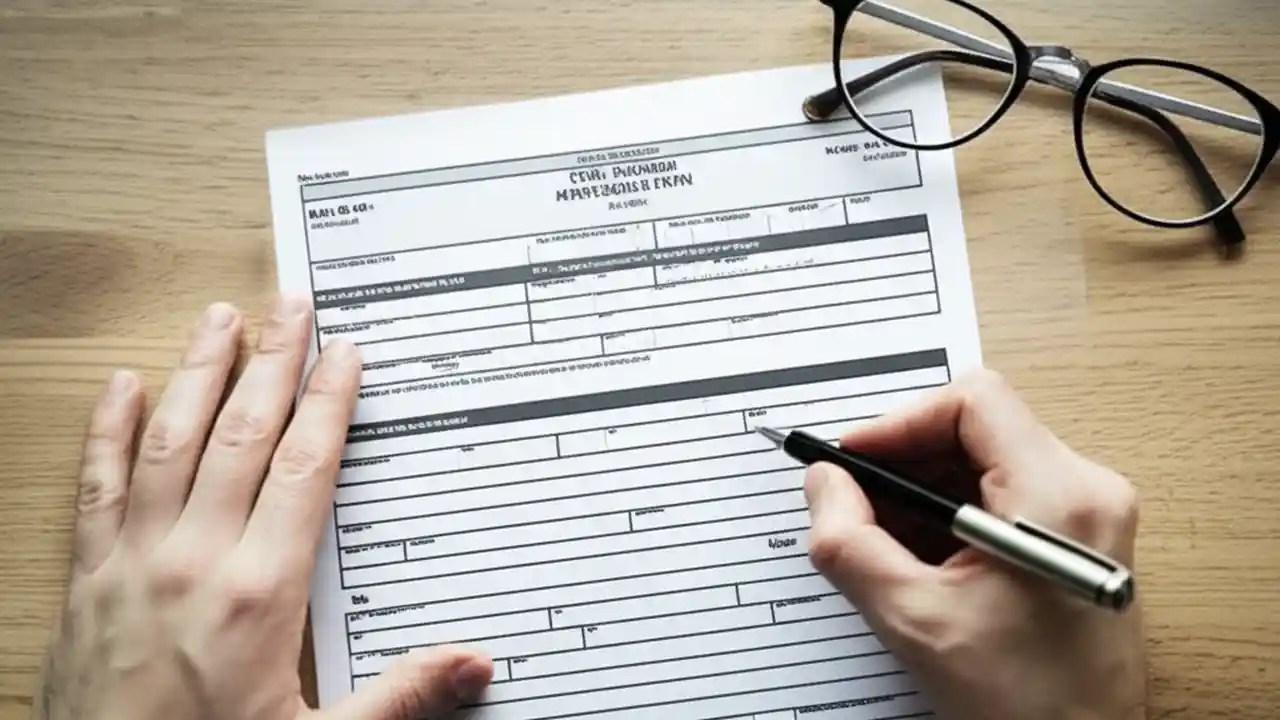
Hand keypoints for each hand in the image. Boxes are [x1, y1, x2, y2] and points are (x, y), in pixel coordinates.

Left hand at [34, 298, 492, 719]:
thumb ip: (398, 697)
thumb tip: (474, 666)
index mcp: (260, 591)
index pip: (304, 468)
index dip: (328, 402)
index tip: (344, 355)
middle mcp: (194, 559)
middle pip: (240, 435)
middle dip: (271, 363)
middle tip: (292, 307)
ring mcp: (131, 560)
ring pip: (167, 441)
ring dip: (196, 373)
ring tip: (219, 320)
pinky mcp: (85, 576)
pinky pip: (94, 483)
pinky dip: (107, 429)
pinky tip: (121, 386)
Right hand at [805, 370, 1145, 719]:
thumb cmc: (1026, 703)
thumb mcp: (913, 619)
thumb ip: (850, 542)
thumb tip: (824, 484)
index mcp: (1058, 498)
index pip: (973, 400)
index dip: (900, 421)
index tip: (855, 458)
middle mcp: (1087, 492)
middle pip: (978, 426)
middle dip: (905, 460)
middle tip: (855, 499)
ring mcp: (1089, 513)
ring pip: (986, 458)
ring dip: (924, 488)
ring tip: (884, 538)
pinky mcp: (1079, 535)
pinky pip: (1004, 492)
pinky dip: (951, 511)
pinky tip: (920, 556)